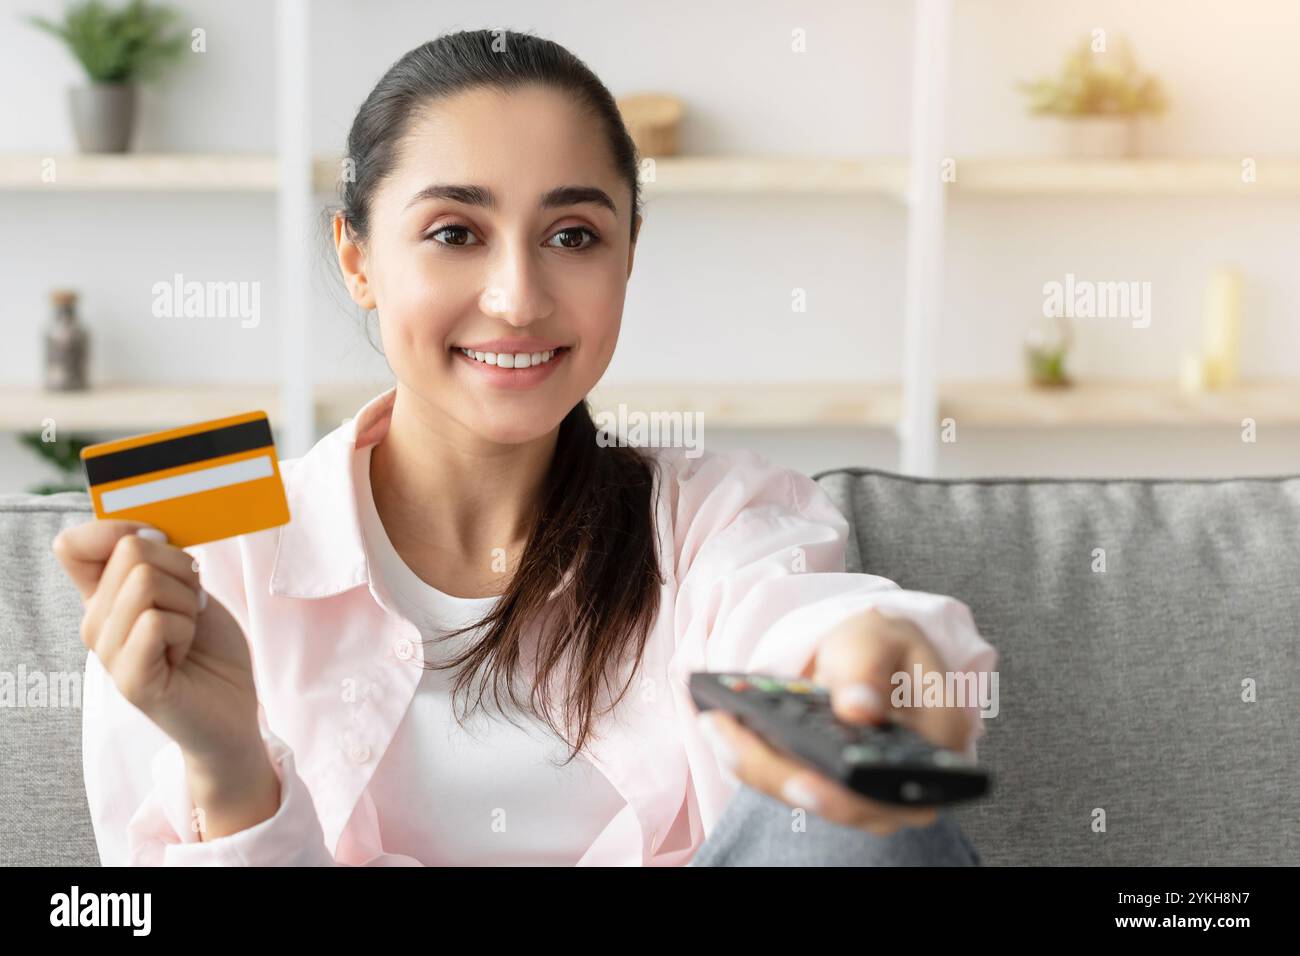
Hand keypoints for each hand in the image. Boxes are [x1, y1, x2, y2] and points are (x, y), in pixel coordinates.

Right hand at [52, 520, 264, 774]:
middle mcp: (95, 624)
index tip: (163, 547)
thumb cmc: (211, 647)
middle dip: (182, 570)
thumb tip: (140, 532)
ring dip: (188, 603)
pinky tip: (184, 655)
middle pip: (130, 550)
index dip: (120, 529)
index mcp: (103, 598)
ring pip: (146, 582)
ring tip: (187, 634)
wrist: (233, 706)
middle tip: (191, 608)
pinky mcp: (131, 680)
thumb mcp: (187, 588)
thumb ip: (159, 559)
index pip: (73, 544)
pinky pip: (156, 622)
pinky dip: (186, 629)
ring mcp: (109, 653)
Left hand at [701, 607, 971, 835]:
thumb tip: (860, 709)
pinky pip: (788, 784)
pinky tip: (721, 732)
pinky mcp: (829, 787)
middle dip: (778, 776)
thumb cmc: (884, 646)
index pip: (891, 785)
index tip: (802, 782)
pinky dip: (751, 760)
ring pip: (807, 797)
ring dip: (754, 767)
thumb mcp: (880, 636)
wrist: (874, 657)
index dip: (847, 795)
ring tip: (716, 726)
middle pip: (841, 804)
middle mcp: (904, 784)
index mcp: (935, 744)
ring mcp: (865, 793)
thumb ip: (869, 666)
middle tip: (729, 739)